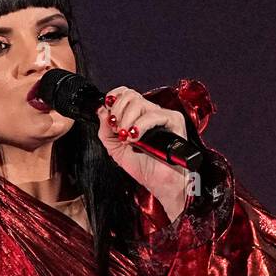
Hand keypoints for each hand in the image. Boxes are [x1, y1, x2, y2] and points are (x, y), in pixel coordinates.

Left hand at [95, 86, 192, 214]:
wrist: (159, 183)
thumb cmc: (143, 167)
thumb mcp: (115, 148)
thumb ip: (105, 129)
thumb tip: (102, 110)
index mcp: (138, 115)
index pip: (125, 93)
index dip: (113, 99)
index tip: (108, 116)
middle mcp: (150, 112)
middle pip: (130, 94)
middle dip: (117, 112)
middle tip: (117, 130)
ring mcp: (162, 115)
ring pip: (139, 102)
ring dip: (126, 120)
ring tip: (127, 138)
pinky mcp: (174, 121)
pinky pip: (153, 114)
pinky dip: (140, 125)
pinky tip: (135, 138)